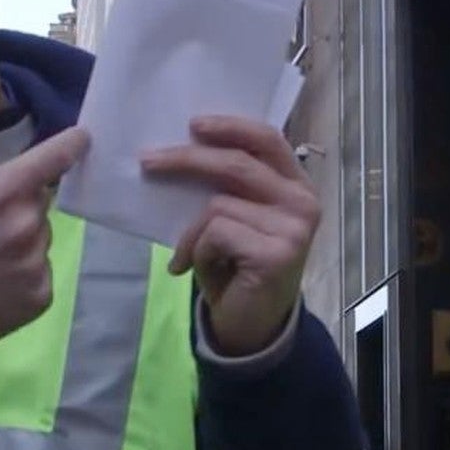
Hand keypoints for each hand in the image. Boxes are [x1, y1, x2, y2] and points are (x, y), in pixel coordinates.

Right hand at [0, 83, 89, 359]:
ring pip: (41, 238)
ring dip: (22, 242)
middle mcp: (27, 224)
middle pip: (41, 203)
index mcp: (3, 190)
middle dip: (20, 207)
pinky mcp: (40, 296)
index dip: (72, 145)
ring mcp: (36, 262)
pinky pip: (41, 272)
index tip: (83, 138)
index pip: (56, 156)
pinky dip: (23, 276)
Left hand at [142, 116, 319, 355]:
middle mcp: (303, 202)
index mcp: (295, 184)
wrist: (250, 326)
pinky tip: (199, 271)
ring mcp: (294, 229)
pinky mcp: (277, 254)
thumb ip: (227, 185)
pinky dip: (196, 252)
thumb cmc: (238, 267)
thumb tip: (180, 147)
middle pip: (237, 165)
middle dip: (186, 159)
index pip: (267, 139)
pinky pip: (215, 234)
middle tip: (146, 161)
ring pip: (218, 205)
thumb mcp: (235, 217)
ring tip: (190, 256)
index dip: (230, 126)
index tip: (193, 123)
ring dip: (191, 234)